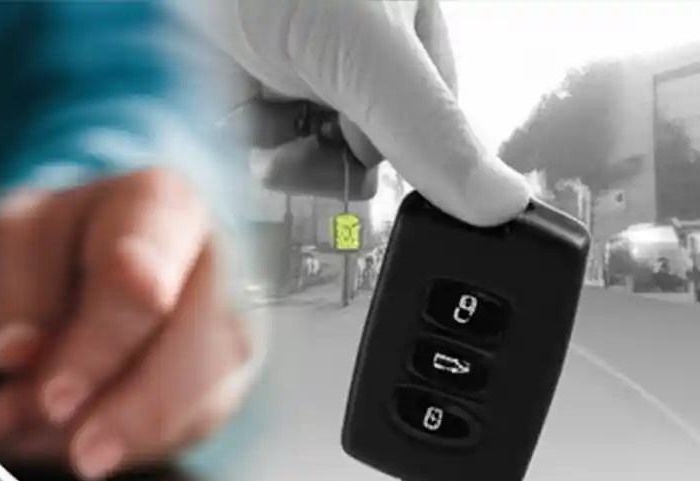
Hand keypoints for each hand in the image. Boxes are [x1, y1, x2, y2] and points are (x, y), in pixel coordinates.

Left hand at [0, 169, 260, 480]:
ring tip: (39, 447)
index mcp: (162, 206)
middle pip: (193, 355)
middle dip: (129, 414)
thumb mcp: (12, 240)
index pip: (140, 282)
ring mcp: (230, 330)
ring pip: (198, 405)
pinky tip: (59, 446)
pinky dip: (119, 452)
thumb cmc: (61, 239)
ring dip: (117, 440)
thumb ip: (11, 291)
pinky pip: (183, 435)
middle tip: (76, 455)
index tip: (54, 399)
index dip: (97, 349)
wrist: (97, 252)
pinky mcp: (222, 386)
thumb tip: (15, 355)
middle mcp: (217, 266)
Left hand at [186, 0, 529, 226]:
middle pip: (358, 150)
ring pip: (302, 150)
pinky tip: (227, 106)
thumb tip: (499, 201)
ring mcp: (298, 66)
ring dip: (275, 148)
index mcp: (410, 35)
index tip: (353, 164)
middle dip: (320, 157)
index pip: (425, 134)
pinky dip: (237, 133)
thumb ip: (430, 132)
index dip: (386, 159)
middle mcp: (358, 52)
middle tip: (294, 139)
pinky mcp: (243, 80)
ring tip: (252, 115)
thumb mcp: (370, 54)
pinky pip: (252, 136)